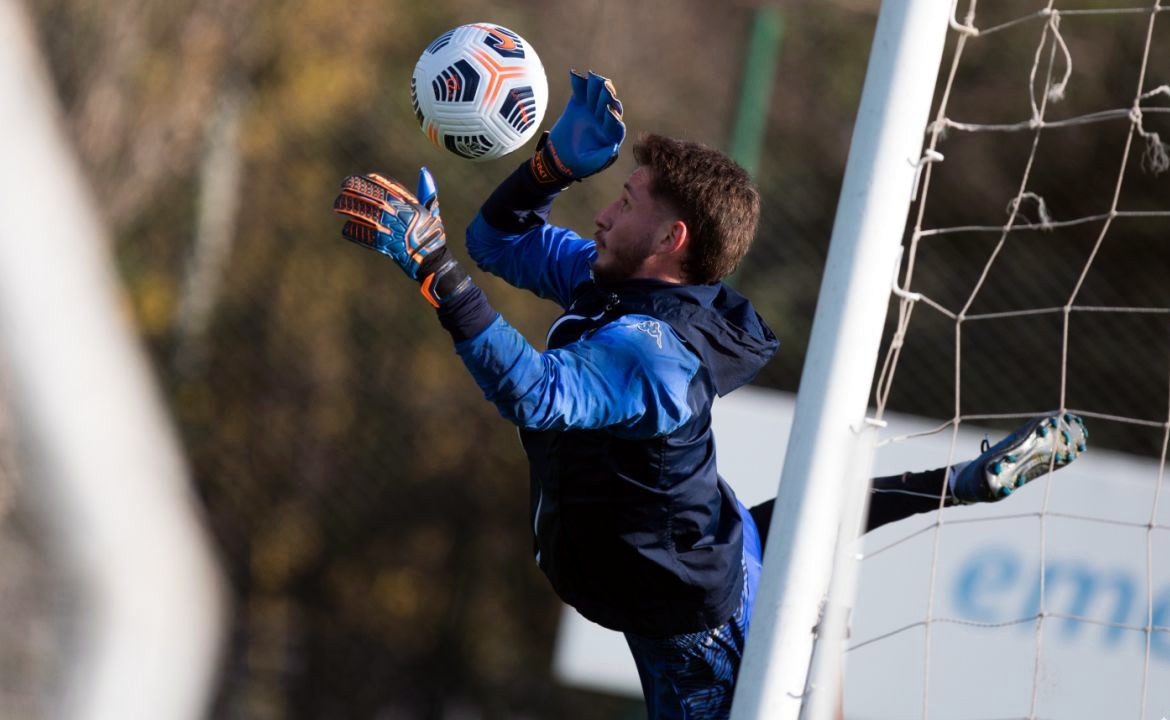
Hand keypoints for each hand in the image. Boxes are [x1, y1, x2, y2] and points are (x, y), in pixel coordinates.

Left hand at [333, 168, 470, 305]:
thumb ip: (426, 190)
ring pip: (363, 213)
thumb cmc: (431, 234)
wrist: (429, 259)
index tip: (356, 179)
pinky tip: (346, 228)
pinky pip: (363, 234)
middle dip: (354, 190)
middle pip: (370, 197)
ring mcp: (389, 228)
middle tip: (342, 188)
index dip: (367, 181)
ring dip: (348, 207)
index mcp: (408, 204)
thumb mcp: (431, 210)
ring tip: (337, 205)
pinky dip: (353, 231)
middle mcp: (397, 213)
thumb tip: (424, 170)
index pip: (384, 186)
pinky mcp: (383, 244)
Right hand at [530, 70, 624, 187]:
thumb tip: (613, 148)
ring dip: (595, 86)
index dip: (613, 117)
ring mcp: (592, 109)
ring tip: (592, 77)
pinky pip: (579, 91)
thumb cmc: (579, 164)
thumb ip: (602, 157)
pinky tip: (574, 75)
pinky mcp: (578, 103)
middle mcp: (604, 119)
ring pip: (596, 95)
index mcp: (611, 134)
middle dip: (607, 96)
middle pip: (608, 104)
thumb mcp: (590, 164)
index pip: (615, 123)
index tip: (608, 111)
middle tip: (605, 87)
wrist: (559, 158)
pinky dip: (578, 83)